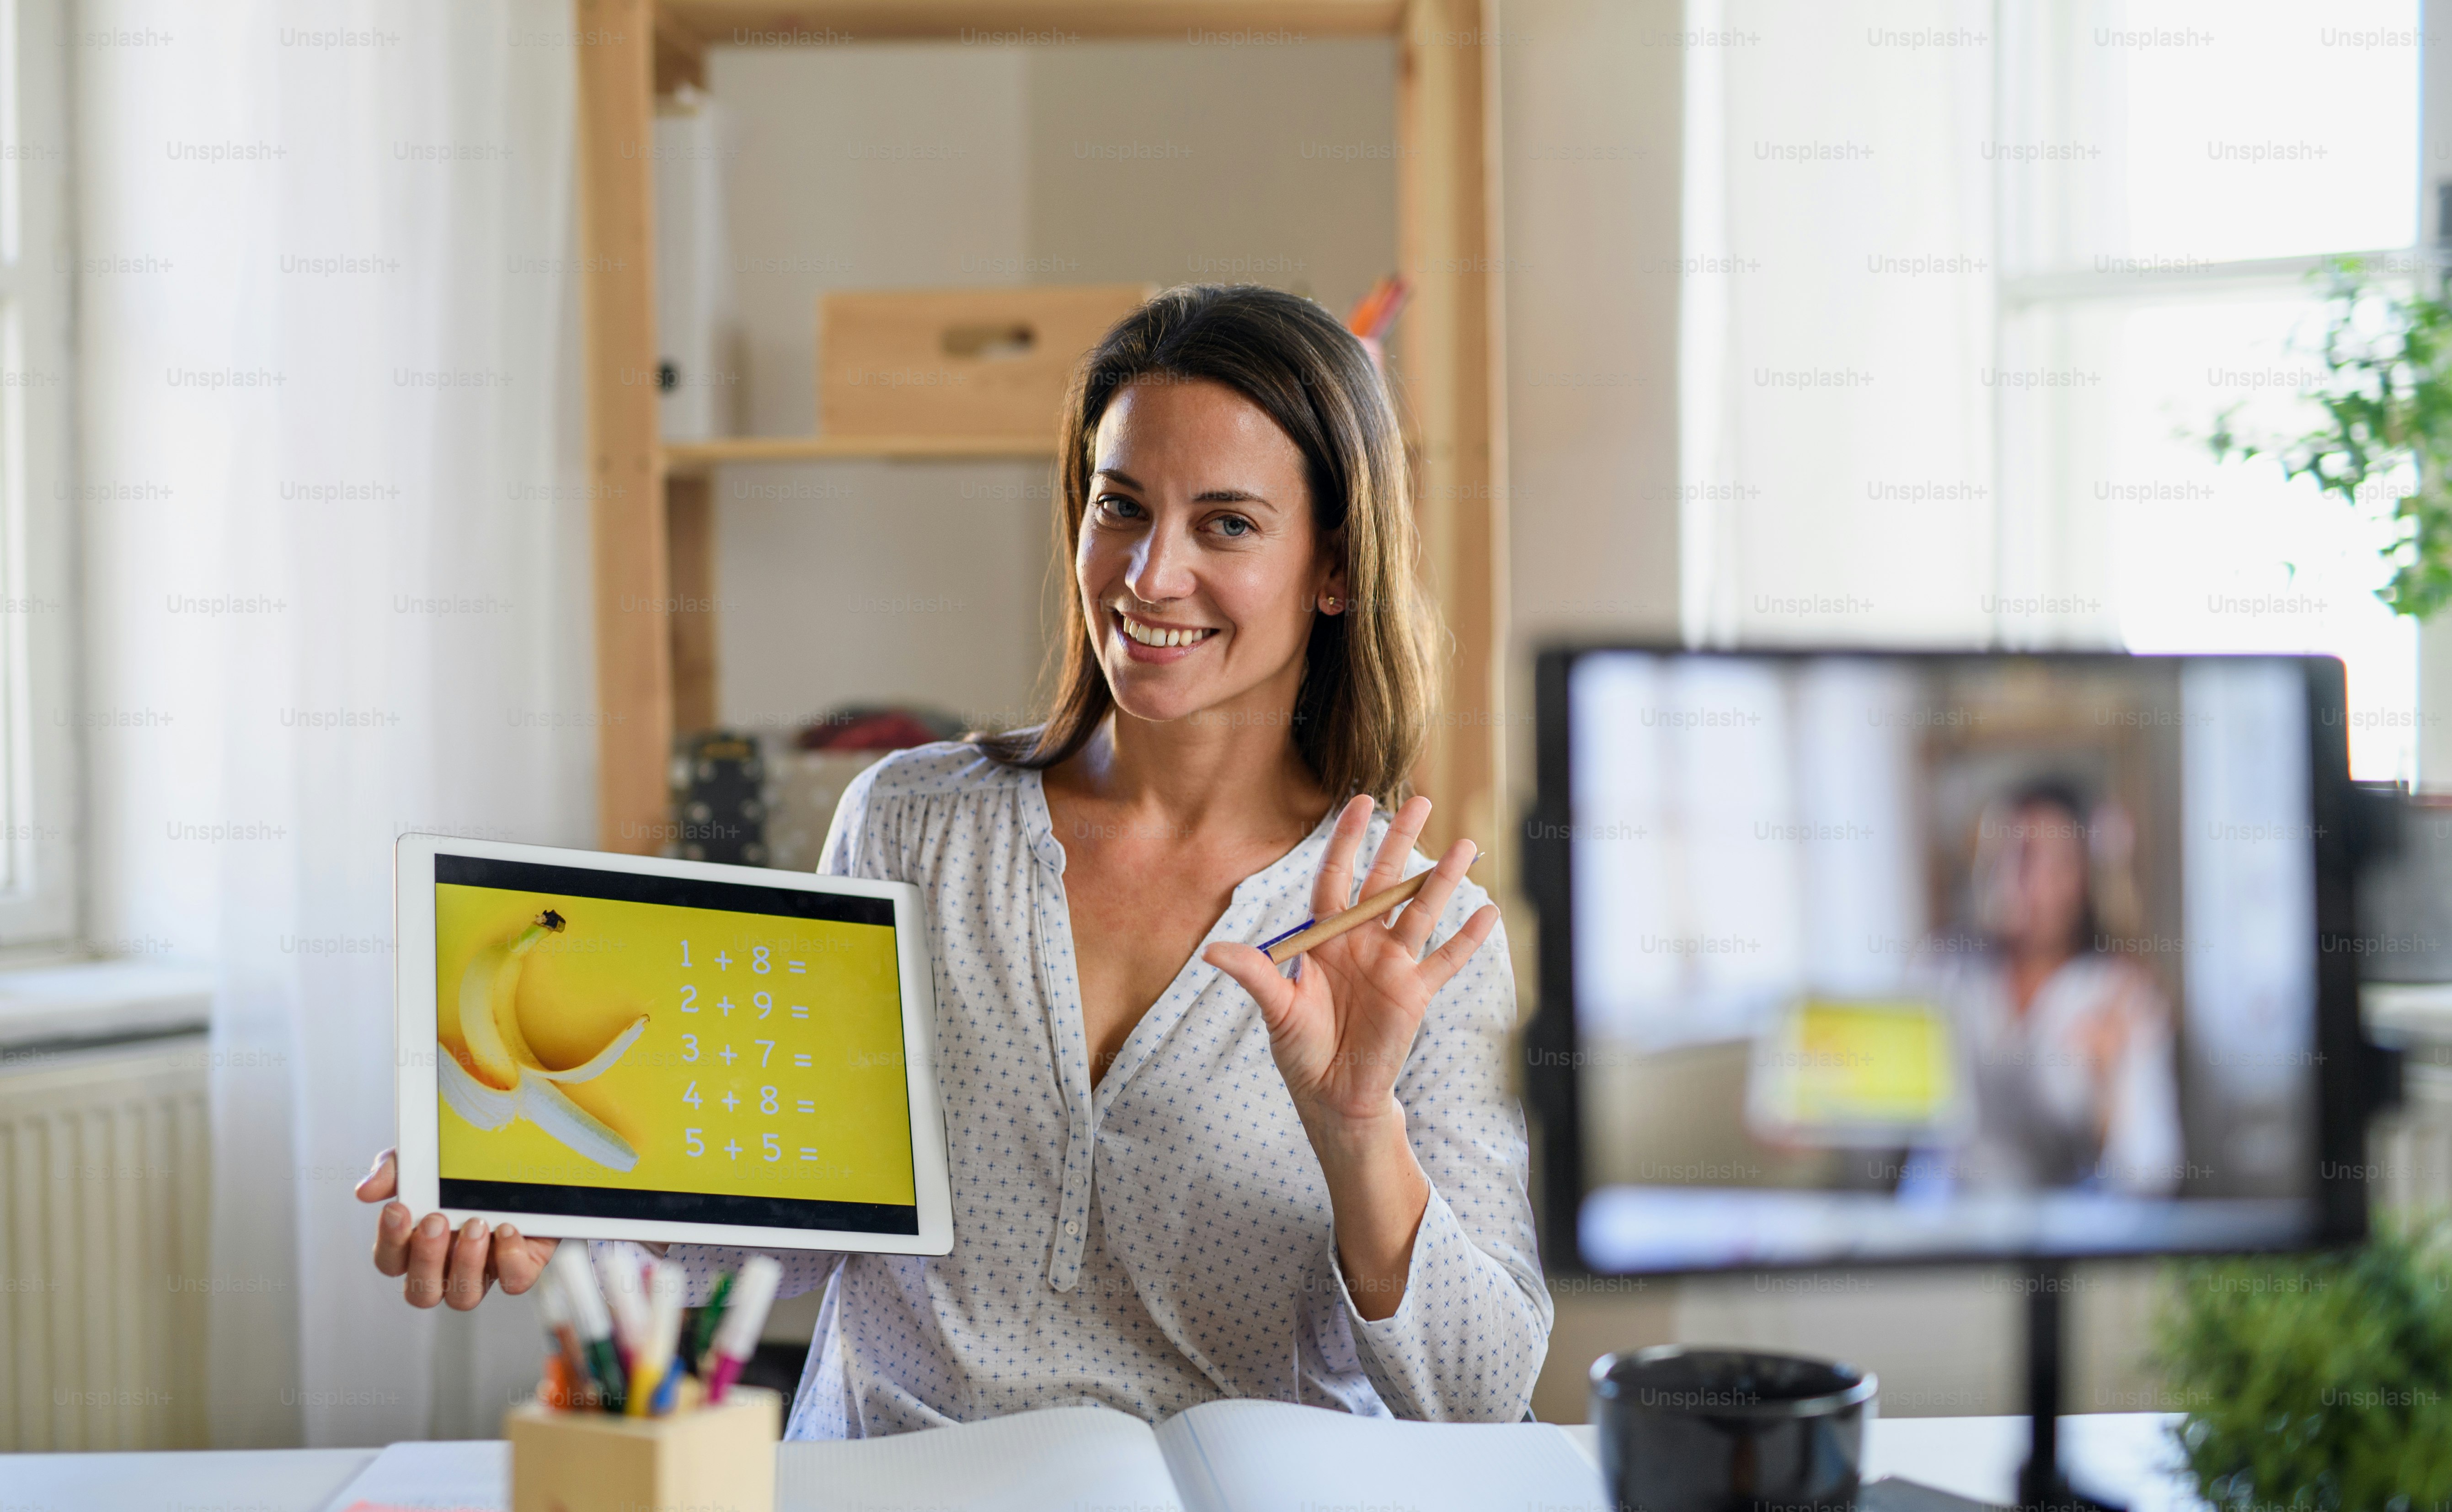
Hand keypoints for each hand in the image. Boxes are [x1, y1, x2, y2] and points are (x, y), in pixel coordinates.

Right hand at [356, 1149, 555, 1310]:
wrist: (523, 1158)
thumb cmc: (467, 1166)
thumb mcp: (427, 1159)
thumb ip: (395, 1171)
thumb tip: (365, 1191)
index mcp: (417, 1243)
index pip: (390, 1261)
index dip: (390, 1242)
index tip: (397, 1209)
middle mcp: (447, 1265)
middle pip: (421, 1293)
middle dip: (425, 1258)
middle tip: (436, 1221)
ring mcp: (483, 1269)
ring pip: (463, 1298)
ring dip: (466, 1264)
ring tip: (476, 1225)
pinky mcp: (521, 1265)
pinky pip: (513, 1282)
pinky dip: (510, 1261)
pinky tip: (509, 1229)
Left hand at [1205, 794, 1496, 1130]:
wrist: (1333, 1096)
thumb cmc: (1300, 1049)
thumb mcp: (1275, 1009)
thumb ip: (1254, 975)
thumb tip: (1211, 952)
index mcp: (1326, 938)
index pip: (1337, 877)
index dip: (1347, 841)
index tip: (1359, 801)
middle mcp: (1361, 943)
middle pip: (1384, 882)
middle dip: (1401, 842)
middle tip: (1421, 801)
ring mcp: (1392, 965)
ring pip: (1421, 911)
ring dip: (1443, 880)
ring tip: (1467, 845)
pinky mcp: (1415, 993)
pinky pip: (1445, 960)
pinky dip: (1467, 939)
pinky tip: (1489, 911)